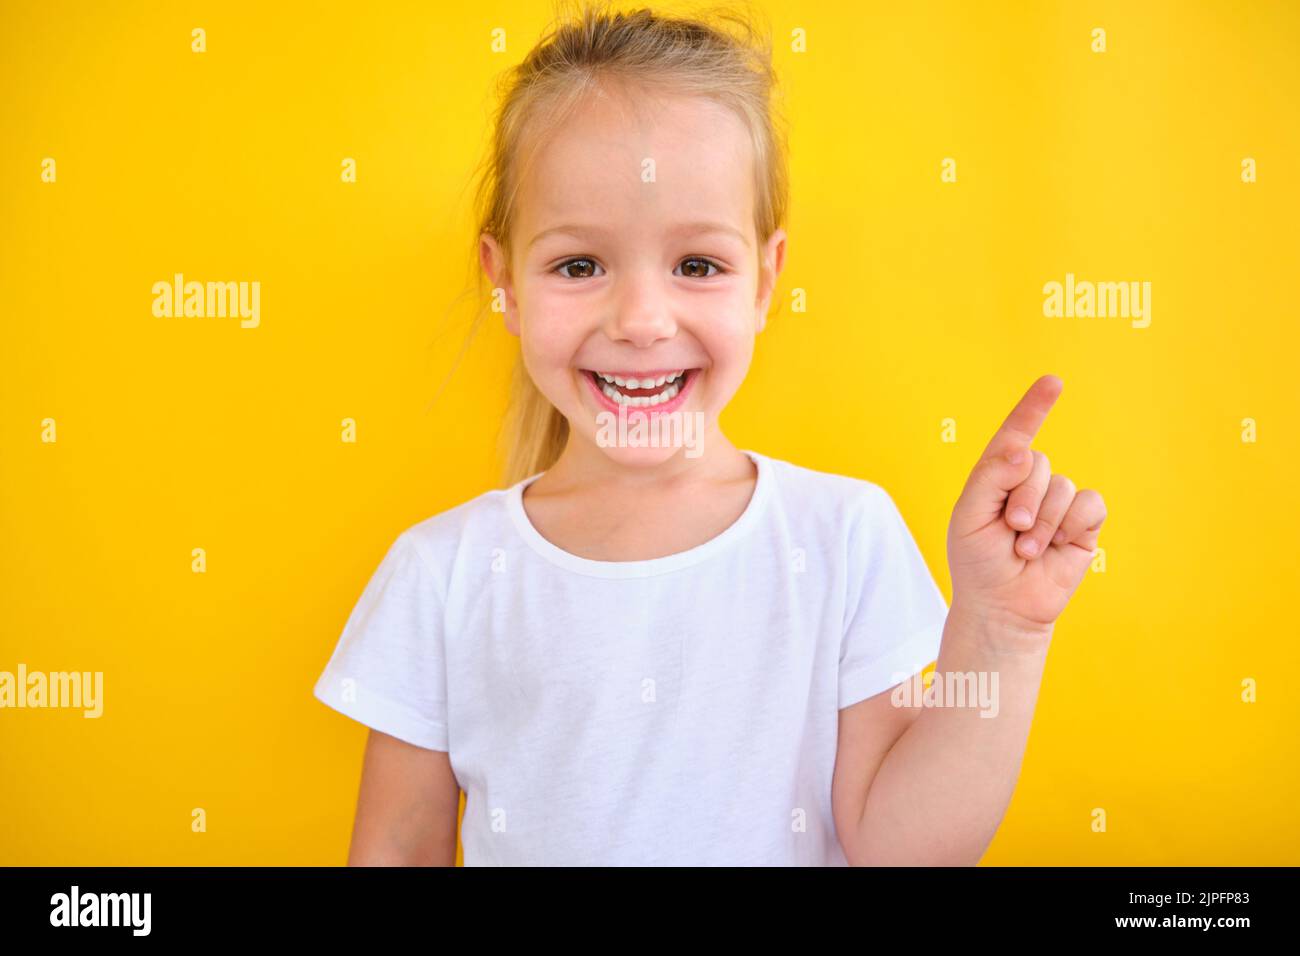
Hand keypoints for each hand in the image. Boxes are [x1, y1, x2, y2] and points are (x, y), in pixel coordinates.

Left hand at [947, 375, 1106, 642]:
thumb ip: (990, 478)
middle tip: (1011, 531)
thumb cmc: (978, 561)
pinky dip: (1071, 526)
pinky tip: (1056, 547)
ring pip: (1062, 487)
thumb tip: (1024, 451)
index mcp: (997, 476)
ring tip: (1026, 550)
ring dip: (1043, 523)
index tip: (1053, 382)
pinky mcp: (1083, 524)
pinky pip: (1089, 505)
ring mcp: (1058, 503)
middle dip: (1023, 499)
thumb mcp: (969, 516)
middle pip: (1038, 462)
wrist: (1002, 606)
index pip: (1015, 435)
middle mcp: (1029, 484)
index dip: (1034, 408)